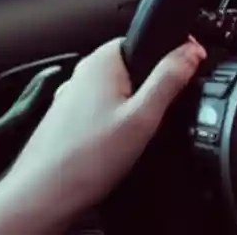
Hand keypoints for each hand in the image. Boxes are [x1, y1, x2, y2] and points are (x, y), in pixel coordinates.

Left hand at [0, 37, 205, 233]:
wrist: (44, 195)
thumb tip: (191, 50)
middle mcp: (83, 74)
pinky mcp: (68, 120)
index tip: (185, 76)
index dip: (170, 56)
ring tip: (133, 139)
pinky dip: (113, 126)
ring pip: (117, 94)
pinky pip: (102, 114)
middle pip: (133, 69)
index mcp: (101, 61)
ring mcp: (72, 97)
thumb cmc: (86, 159)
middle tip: (156, 118)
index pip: (145, 40)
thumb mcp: (142, 117)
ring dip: (131, 111)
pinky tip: (115, 148)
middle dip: (151, 90)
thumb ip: (169, 79)